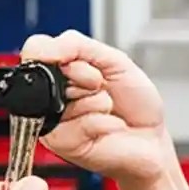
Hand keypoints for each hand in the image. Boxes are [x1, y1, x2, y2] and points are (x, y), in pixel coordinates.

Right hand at [21, 30, 177, 185]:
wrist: (151, 139)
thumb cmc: (133, 101)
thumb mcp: (114, 60)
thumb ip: (77, 46)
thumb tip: (42, 48)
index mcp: (60, 71)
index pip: (37, 48)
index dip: (63, 54)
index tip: (92, 67)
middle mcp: (51, 95)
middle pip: (51, 73)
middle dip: (89, 78)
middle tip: (103, 88)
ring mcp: (52, 119)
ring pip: (66, 99)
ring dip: (99, 102)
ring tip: (106, 110)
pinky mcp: (60, 143)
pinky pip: (79, 123)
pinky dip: (103, 122)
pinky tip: (109, 126)